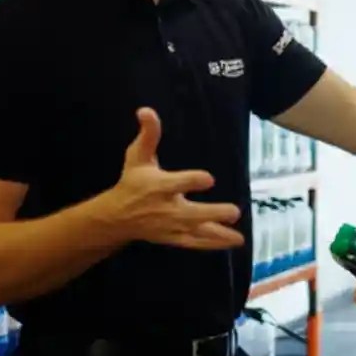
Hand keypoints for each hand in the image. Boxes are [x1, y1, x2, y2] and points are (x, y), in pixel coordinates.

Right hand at [98, 108, 242, 249]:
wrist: (117, 217)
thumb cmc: (132, 182)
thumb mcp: (137, 156)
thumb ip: (148, 134)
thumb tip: (146, 110)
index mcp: (158, 186)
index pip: (178, 183)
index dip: (193, 180)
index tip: (209, 179)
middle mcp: (165, 208)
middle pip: (191, 213)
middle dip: (212, 214)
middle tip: (234, 211)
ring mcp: (170, 226)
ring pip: (196, 232)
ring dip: (218, 235)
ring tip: (239, 237)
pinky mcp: (174, 238)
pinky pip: (195, 243)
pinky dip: (213, 245)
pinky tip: (233, 243)